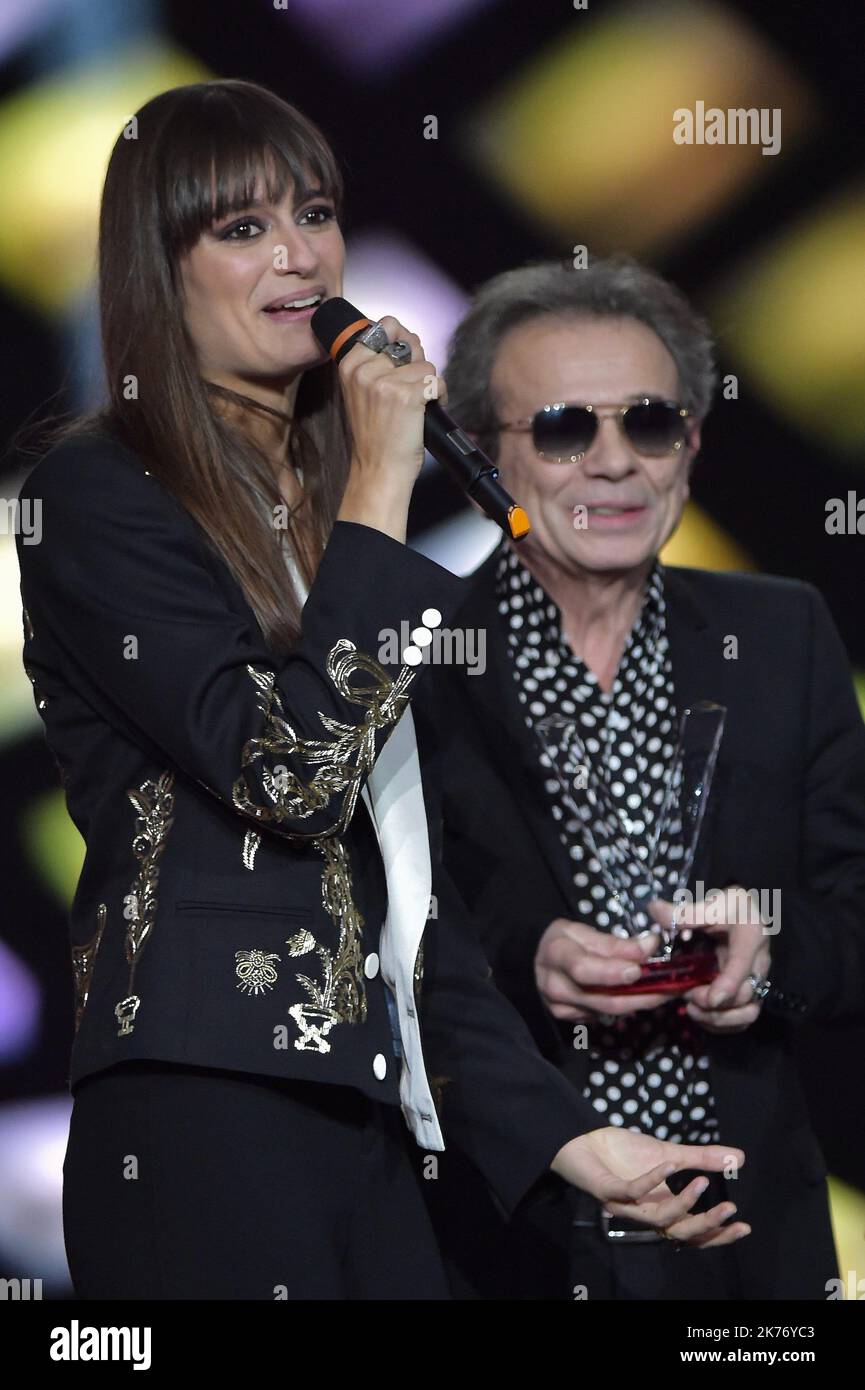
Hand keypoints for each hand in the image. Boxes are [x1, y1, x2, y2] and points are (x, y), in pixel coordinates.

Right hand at [336, 315, 445, 537]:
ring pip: (426, 365)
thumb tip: (407, 334)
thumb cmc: (375, 435)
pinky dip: (439, 397)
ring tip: (416, 408)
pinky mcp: (407, 395)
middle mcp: (364, 369)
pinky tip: (425, 413)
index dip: (401, 343)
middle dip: (417, 366)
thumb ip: (378, 362)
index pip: (385, 326)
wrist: (378, 469)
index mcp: (350, 363)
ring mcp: (385, 381)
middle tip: (407, 394)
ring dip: (429, 386)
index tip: (400, 368)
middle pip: (410, 344)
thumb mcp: (362, 392)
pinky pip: (436, 382)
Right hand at [534, 917, 668, 1019]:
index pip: (583, 970)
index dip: (612, 973)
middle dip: (643, 996)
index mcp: (557, 956)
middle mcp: (556, 987)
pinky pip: (604, 1017)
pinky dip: (626, 1007)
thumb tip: (651, 945)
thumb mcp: (583, 932)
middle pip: (604, 1000)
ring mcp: (562, 1009)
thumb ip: (615, 943)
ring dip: (641, 1003)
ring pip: (609, 1012)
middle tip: (673, 988)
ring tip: (667, 991)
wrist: (534, 961)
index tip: (639, 970)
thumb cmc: (562, 941)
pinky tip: (641, 997)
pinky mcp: (571, 1020)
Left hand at [552, 1128, 748, 1246]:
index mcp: (662, 1210)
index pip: (693, 1233)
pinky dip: (652, 1179)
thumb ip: (702, 1159)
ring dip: (683, 1203)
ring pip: (659, 1219)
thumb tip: (739, 1158)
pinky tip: (670, 1164)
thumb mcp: (670, 1153)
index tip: (744, 1227)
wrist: (587, 1139)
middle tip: (730, 1209)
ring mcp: (626, 1206)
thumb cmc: (626, 1152)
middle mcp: (645, 1214)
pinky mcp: (609, 1191)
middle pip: (680, 1233)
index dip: (718, 1234)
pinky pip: (633, 1191)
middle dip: (707, 1225)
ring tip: (703, 1181)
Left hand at [650, 888, 770, 1033]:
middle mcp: (759, 963)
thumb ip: (685, 912)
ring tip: (693, 1011)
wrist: (745, 913)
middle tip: (687, 995)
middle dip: (715, 1003)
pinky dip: (722, 1024)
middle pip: (745, 995)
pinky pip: (742, 1019)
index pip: (743, 964)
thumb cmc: (728, 908)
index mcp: (751, 936)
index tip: (711, 998)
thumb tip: (655, 910)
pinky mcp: (749, 993)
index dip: (729, 984)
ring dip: (719, 1019)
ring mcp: (756, 981)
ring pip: (748, 1013)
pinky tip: (700, 1016)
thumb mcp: (711, 904)